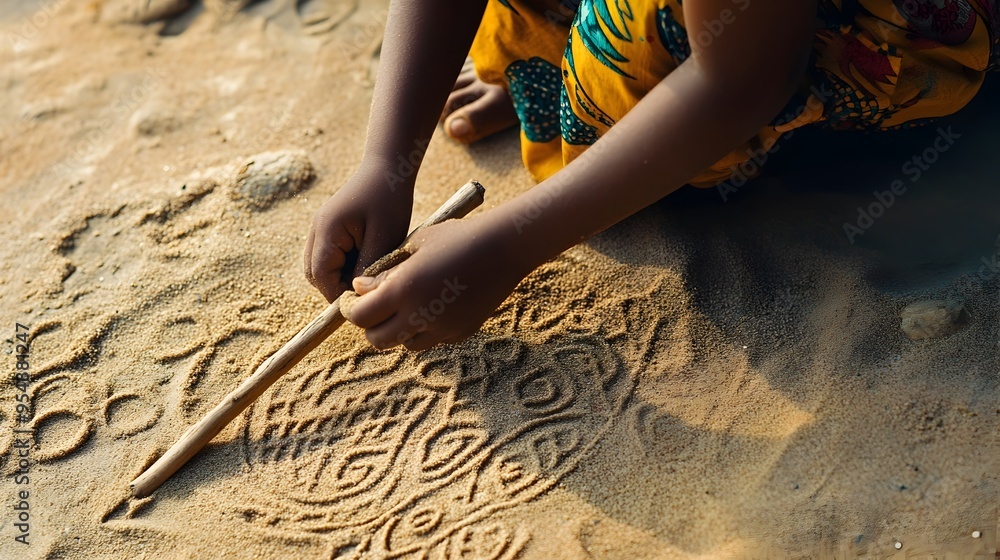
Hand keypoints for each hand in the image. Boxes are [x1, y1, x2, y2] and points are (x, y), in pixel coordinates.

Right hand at [304, 163, 412, 301]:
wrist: (388, 167)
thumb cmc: (389, 199)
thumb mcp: (384, 236)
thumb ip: (368, 266)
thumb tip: (357, 296)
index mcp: (327, 229)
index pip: (320, 275)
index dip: (337, 294)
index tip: (361, 303)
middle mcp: (317, 229)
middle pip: (314, 273)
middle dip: (336, 287)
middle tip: (365, 291)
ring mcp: (321, 227)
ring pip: (319, 266)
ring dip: (339, 277)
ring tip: (368, 275)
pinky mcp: (330, 227)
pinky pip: (328, 255)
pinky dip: (343, 265)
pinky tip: (366, 262)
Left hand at [341, 214, 528, 350]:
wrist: (505, 247)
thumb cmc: (457, 237)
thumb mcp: (414, 246)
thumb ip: (384, 271)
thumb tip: (360, 289)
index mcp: (404, 289)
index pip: (361, 316)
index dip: (350, 309)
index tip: (352, 299)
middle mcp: (421, 315)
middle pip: (378, 339)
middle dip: (370, 325)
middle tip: (372, 308)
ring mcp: (443, 328)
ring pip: (405, 344)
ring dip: (398, 330)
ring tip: (405, 306)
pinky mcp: (461, 332)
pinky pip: (433, 339)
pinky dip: (425, 328)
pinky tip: (434, 305)